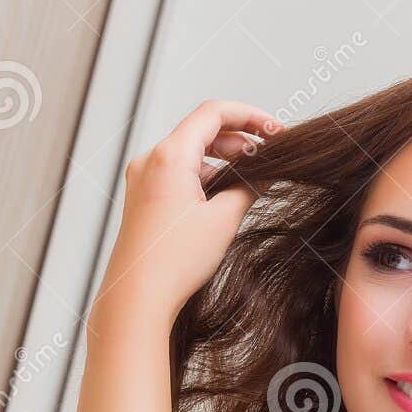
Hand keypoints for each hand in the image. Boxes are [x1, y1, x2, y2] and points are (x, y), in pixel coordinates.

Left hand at [93, 99, 280, 325]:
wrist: (136, 298)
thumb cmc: (174, 262)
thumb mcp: (223, 220)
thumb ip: (248, 188)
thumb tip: (265, 175)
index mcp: (169, 156)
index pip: (213, 113)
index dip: (250, 116)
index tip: (275, 131)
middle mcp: (150, 161)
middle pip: (200, 131)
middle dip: (238, 139)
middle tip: (269, 156)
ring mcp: (142, 180)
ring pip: (189, 154)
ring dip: (221, 160)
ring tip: (249, 180)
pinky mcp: (141, 199)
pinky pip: (176, 174)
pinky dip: (202, 178)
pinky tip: (223, 197)